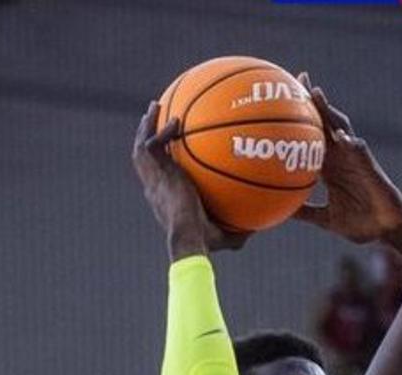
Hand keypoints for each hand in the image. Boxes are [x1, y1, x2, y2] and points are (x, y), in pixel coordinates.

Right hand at [131, 101, 248, 260]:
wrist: (188, 236)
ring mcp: (153, 179)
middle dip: (148, 134)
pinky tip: (176, 121)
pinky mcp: (156, 174)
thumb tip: (260, 227)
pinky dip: (163, 132)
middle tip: (156, 116)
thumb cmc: (204, 240)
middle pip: (145, 155)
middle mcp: (154, 186)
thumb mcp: (225, 235)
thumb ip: (239, 230)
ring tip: (155, 107)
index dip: (161, 158)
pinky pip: (154, 146)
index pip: (159, 173)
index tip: (170, 147)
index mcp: (165, 196)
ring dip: (147, 126)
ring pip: (142, 146)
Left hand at [293, 75, 401, 245]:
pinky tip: (343, 138)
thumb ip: (304, 212)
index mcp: (330, 167)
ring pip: (342, 129)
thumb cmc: (360, 223)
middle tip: (299, 78)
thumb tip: (280, 212)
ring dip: (329, 112)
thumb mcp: (325, 218)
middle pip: (325, 122)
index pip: (312, 136)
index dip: (300, 117)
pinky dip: (352, 144)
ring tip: (316, 95)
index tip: (282, 98)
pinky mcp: (371, 169)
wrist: (386, 230)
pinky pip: (361, 153)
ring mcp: (356, 160)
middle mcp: (342, 157)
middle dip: (314, 100)